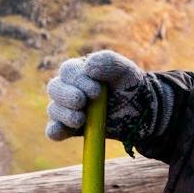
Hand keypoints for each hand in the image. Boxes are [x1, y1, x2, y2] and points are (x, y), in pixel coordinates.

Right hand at [44, 49, 175, 147]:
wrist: (139, 112)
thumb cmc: (128, 86)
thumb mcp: (124, 70)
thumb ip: (108, 62)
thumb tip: (88, 67)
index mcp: (79, 70)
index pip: (68, 71)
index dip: (78, 80)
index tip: (97, 92)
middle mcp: (68, 88)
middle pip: (55, 88)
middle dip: (67, 96)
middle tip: (82, 102)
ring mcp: (67, 109)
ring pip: (54, 109)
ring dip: (64, 114)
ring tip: (80, 119)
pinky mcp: (70, 128)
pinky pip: (54, 130)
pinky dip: (55, 131)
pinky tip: (61, 131)